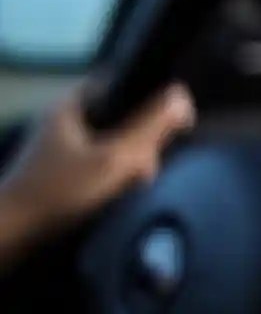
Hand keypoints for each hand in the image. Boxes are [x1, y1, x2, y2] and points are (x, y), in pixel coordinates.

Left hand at [0, 82, 195, 264]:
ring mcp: (61, 144)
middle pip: (123, 116)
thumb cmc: (60, 192)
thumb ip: (151, 127)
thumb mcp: (114, 158)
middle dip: (142, 142)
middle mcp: (67, 117)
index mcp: (75, 102)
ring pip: (114, 142)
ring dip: (130, 163)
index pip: (126, 83)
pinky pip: (101, 162)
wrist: (10, 236)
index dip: (153, 99)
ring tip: (133, 185)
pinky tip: (118, 194)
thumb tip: (184, 96)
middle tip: (146, 168)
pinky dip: (113, 175)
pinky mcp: (61, 170)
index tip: (170, 124)